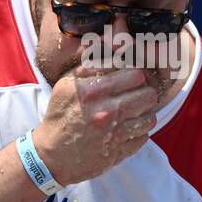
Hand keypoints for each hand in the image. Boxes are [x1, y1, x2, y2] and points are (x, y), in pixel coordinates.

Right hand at [34, 64, 158, 185]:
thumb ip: (92, 63)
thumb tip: (118, 46)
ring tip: (129, 115)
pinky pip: (144, 136)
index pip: (135, 75)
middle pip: (148, 94)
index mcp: (92, 91)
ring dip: (142, 114)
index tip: (128, 81)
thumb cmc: (60, 116)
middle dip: (142, 94)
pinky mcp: (119, 152)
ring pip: (150, 117)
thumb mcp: (66, 84)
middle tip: (132, 97)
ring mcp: (113, 134)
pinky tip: (124, 131)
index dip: (134, 76)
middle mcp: (105, 112)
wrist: (51, 155)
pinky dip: (137, 133)